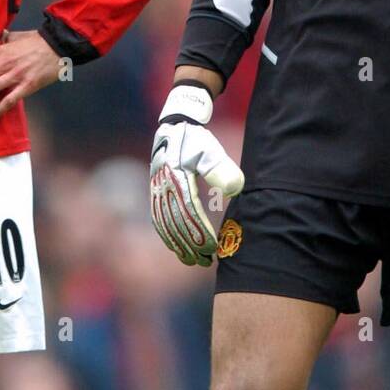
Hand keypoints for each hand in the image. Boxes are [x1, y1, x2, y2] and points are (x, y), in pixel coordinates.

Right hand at [149, 83, 244, 266]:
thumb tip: (234, 188)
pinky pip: (158, 219)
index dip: (199, 233)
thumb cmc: (196, 140)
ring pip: (165, 224)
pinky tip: (175, 248)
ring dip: (178, 245)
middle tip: (206, 262)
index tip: (213, 248)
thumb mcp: (210, 149)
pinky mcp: (155, 192)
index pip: (189, 212)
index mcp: (177, 178)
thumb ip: (220, 168)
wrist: (174, 127)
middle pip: (176, 223)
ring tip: (193, 261)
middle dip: (190, 246)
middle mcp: (163, 187)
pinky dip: (166, 236)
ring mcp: (156, 190)